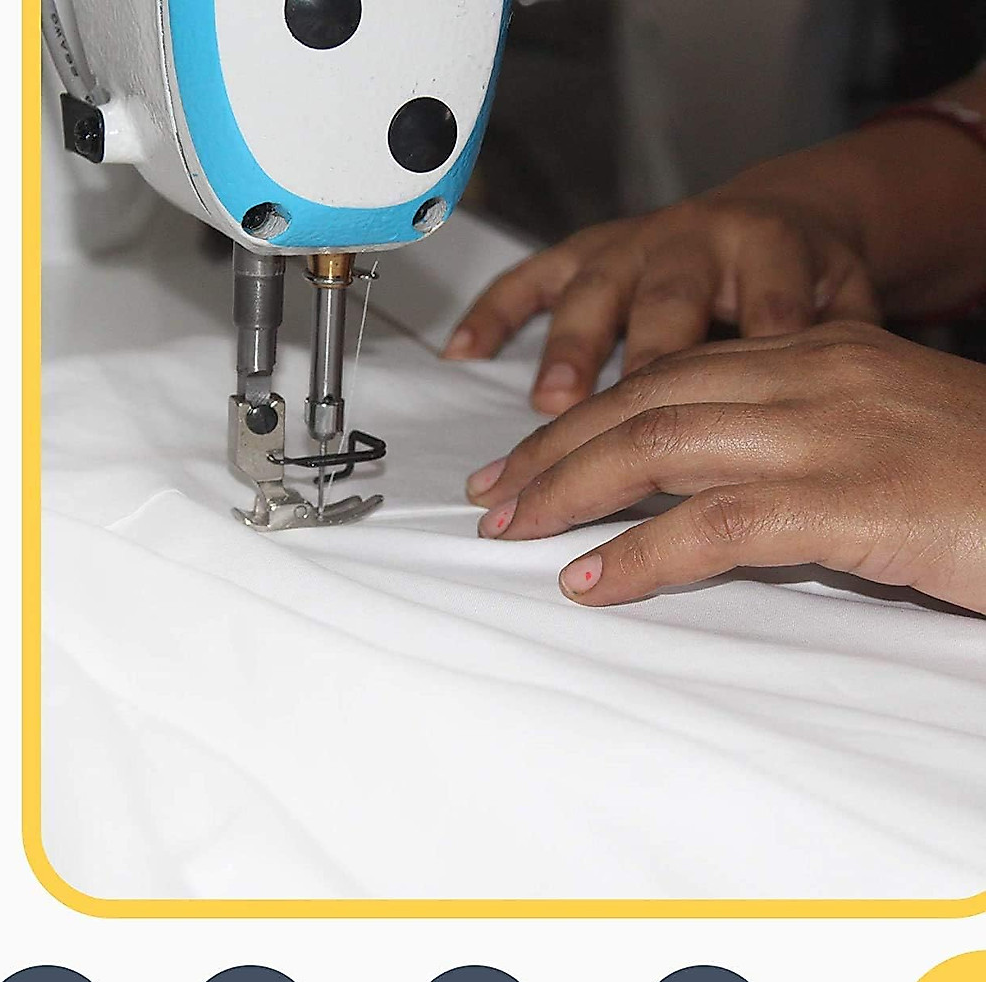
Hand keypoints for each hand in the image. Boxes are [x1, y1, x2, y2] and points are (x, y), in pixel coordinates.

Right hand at [444, 193, 876, 413]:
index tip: (734, 435)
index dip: (750, 370)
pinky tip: (463, 355)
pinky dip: (495, 313)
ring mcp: (632, 245)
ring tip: (549, 403)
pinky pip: (530, 276)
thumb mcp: (847, 304)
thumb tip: (832, 412)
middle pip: (665, 307)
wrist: (771, 218)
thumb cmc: (805, 280)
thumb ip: (837, 349)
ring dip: (569, 349)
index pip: (762, 310)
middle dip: (640, 368)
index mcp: (769, 249)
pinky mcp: (586, 252)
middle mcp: (693, 240)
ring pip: (594, 293)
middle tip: (624, 428)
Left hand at [467, 322, 985, 614]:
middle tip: (491, 496)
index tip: (526, 460)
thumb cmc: (984, 482)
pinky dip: (639, 554)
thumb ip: (785, 448)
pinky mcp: (853, 499)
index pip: (669, 377)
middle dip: (553, 451)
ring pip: (659, 447)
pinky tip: (590, 580)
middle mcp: (815, 376)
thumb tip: (694, 497)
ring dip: (569, 491)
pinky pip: (714, 524)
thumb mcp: (871, 439)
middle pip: (644, 403)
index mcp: (818, 355)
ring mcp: (832, 432)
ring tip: (512, 531)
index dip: (583, 420)